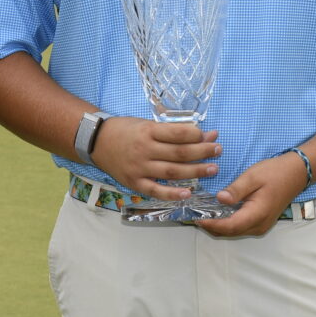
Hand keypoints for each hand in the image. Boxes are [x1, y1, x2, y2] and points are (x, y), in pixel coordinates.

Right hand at [90, 117, 220, 200]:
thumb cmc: (125, 130)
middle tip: (218, 151)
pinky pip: (156, 190)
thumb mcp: (147, 123)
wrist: (97, 142)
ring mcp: (139, 168)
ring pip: (172, 172)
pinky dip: (172, 193)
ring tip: (213, 169)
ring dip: (195, 171)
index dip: (196, 135)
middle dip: (202, 152)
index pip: (177, 133)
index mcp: (148, 131)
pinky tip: (188, 193)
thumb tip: (203, 132)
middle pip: (179, 153)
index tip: (209, 135)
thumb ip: (172, 130)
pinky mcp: (134, 183)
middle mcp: (144, 150)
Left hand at [197, 151, 309, 237]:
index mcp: (257, 214)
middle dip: (210, 227)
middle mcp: (259, 225)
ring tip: (201, 214)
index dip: (211, 224)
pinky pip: (239, 227)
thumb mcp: (253, 176)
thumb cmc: (275, 172)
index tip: (194, 218)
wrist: (296, 173)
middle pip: (229, 232)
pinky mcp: (260, 222)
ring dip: (217, 226)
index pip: (229, 226)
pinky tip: (216, 213)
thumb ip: (236, 190)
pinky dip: (226, 223)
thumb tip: (219, 199)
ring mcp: (261, 226)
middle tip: (192, 217)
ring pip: (234, 232)